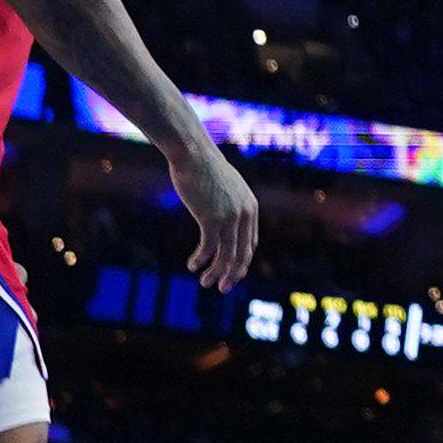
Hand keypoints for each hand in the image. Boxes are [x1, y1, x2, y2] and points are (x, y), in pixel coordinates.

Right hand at [175, 138, 261, 288]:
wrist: (194, 155)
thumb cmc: (206, 170)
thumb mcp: (226, 188)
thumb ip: (230, 205)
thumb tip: (225, 219)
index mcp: (251, 208)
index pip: (250, 243)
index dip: (241, 261)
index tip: (231, 273)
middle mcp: (245, 214)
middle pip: (242, 253)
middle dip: (233, 274)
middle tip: (223, 287)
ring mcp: (230, 217)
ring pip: (225, 255)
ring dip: (215, 272)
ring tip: (205, 282)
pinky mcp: (211, 218)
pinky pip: (208, 247)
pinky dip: (200, 259)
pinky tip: (192, 265)